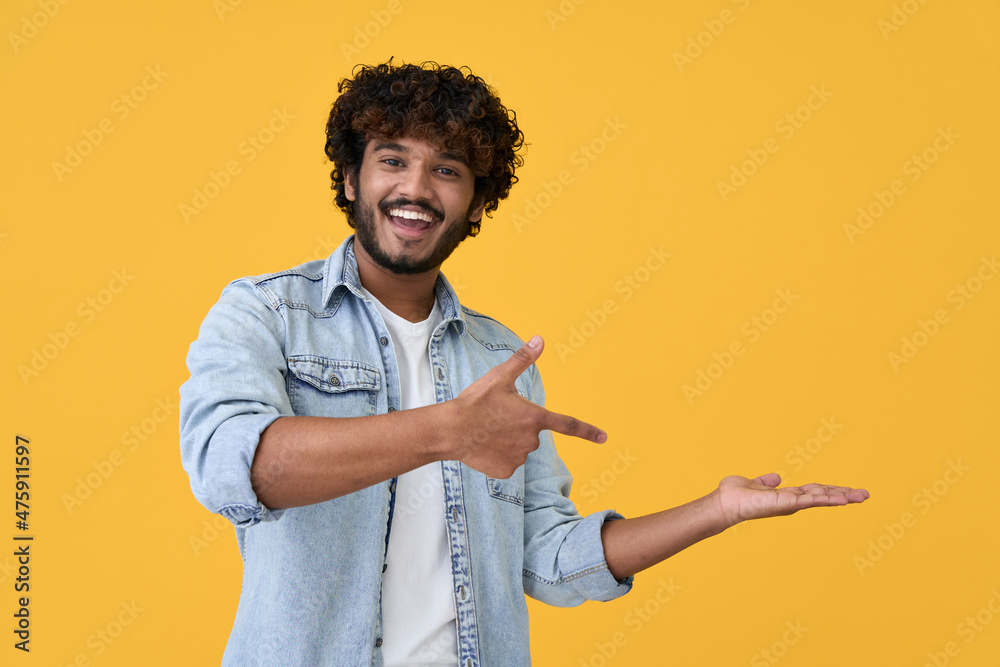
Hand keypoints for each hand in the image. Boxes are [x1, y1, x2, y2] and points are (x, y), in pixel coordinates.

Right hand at [448, 335, 605, 477]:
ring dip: (507, 441)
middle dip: (518, 426)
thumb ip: (523, 360)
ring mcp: (519, 458)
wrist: (450, 430)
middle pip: (531, 433)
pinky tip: (483, 446)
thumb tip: (540, 339)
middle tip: (495, 418)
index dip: (589, 431)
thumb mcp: (499, 377)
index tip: (605, 437)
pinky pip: (507, 462)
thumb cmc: (475, 402)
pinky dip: (497, 455)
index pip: (569, 424)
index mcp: (535, 418)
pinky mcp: (506, 472)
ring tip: (486, 431)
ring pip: (519, 448)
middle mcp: (532, 440)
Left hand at [715, 473, 869, 528]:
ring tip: (861, 496)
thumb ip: (766, 481)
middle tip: (866, 495)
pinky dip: (826, 499)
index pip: (814, 492)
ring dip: (842, 497)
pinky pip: (810, 500)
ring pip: (821, 498)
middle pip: (823, 495)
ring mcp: (791, 503)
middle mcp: (792, 501)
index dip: (831, 491)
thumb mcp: (755, 483)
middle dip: (844, 495)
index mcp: (787, 495)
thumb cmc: (735, 495)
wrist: (724, 503)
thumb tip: (776, 476)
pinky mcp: (786, 503)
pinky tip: (842, 499)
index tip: (848, 491)